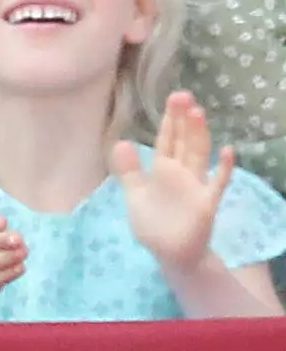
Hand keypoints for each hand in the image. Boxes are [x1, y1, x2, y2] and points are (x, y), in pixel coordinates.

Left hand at [116, 92, 240, 271]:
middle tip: (183, 95)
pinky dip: (224, 168)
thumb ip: (129, 171)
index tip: (173, 99)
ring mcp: (196, 187)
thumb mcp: (136, 194)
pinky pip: (217, 183)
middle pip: (184, 142)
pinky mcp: (206, 203)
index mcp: (164, 171)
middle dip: (183, 120)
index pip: (168, 141)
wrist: (171, 254)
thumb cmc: (155, 223)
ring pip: (199, 156)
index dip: (170, 121)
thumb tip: (121, 142)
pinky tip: (228, 151)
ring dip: (199, 135)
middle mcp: (183, 174)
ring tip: (198, 113)